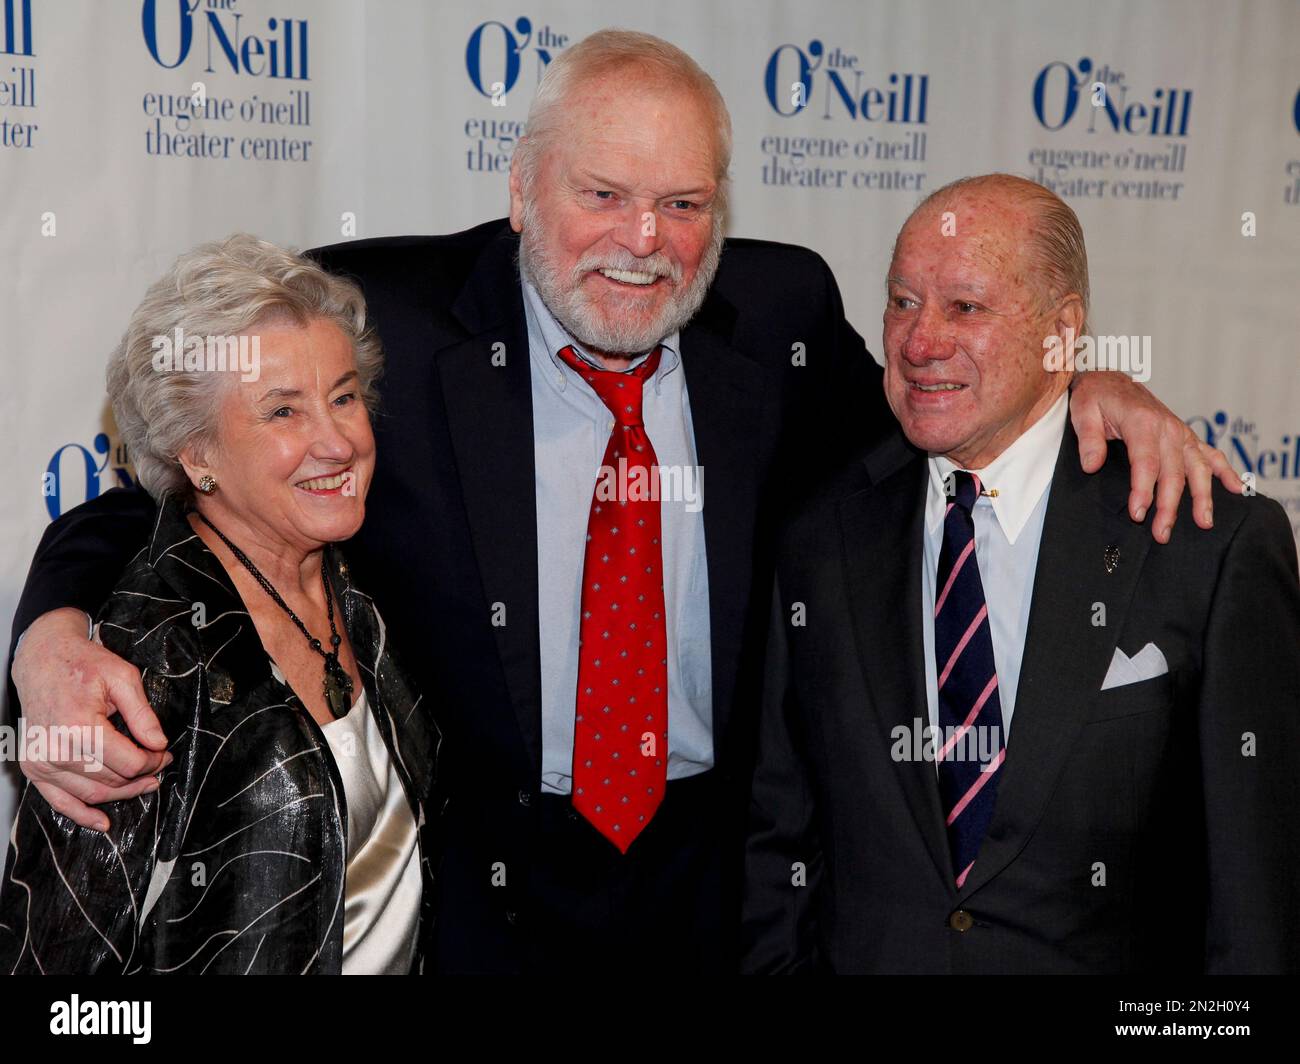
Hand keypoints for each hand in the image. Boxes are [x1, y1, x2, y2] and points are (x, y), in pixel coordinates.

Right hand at [12, 607, 171, 831]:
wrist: (43, 660)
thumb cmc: (82, 664)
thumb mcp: (122, 678)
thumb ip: (142, 714)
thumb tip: (159, 743)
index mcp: (80, 726)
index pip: (129, 762)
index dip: (154, 762)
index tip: (165, 754)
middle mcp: (57, 749)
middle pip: (112, 780)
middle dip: (142, 777)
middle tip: (159, 767)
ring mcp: (42, 762)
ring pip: (92, 794)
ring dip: (122, 795)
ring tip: (144, 786)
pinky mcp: (34, 767)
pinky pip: (59, 802)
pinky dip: (82, 815)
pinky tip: (103, 822)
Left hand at [1070, 372, 1241, 542]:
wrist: (1110, 381)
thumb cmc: (1095, 397)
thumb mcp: (1082, 411)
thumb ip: (1088, 439)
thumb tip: (1092, 466)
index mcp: (1142, 422)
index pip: (1146, 462)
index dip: (1143, 490)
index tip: (1138, 514)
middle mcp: (1167, 428)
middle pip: (1174, 472)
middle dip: (1170, 506)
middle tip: (1161, 534)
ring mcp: (1180, 433)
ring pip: (1198, 468)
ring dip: (1203, 497)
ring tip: (1203, 523)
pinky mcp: (1185, 437)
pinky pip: (1210, 454)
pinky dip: (1225, 471)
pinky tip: (1236, 490)